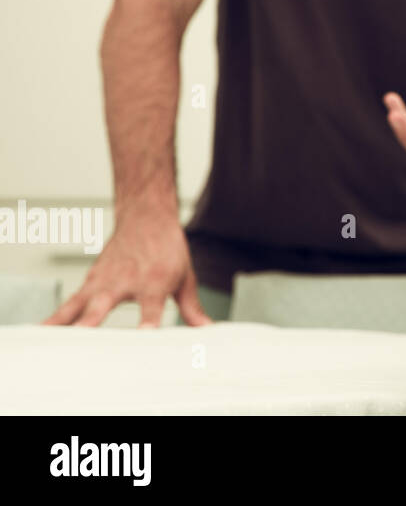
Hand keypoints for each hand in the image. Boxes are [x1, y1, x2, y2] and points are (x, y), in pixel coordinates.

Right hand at [43, 208, 211, 327]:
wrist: (146, 217)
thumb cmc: (166, 248)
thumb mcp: (185, 277)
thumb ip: (192, 308)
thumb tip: (206, 330)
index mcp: (154, 281)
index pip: (151, 307)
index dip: (147, 322)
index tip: (145, 336)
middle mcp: (125, 281)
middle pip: (104, 305)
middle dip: (93, 323)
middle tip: (83, 339)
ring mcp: (103, 282)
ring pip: (78, 306)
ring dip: (65, 325)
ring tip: (51, 344)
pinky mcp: (89, 283)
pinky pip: (68, 305)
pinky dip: (55, 319)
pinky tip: (42, 333)